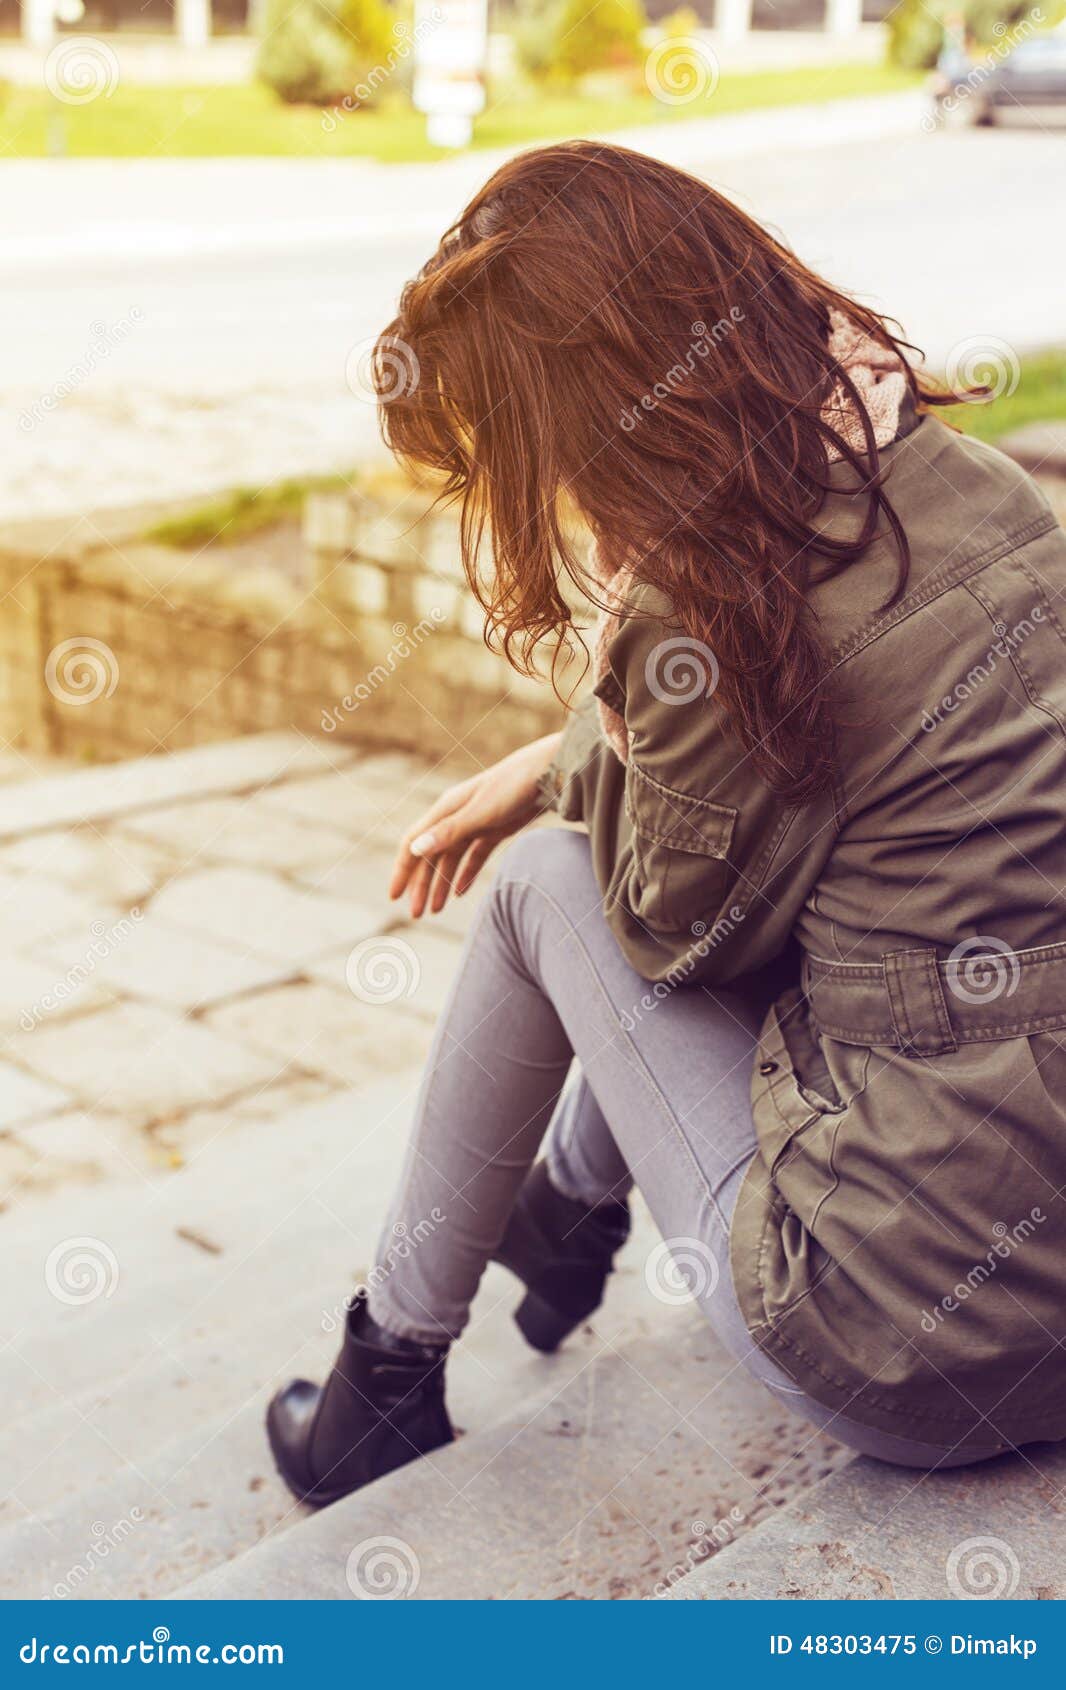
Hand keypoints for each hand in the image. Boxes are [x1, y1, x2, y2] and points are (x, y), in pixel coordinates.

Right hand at [390, 733, 561, 918]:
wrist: (547, 772)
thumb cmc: (512, 787)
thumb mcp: (479, 813)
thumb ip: (448, 832)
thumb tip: (415, 850)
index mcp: (445, 811)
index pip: (413, 844)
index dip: (402, 871)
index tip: (394, 897)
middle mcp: (455, 817)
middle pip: (430, 856)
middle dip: (421, 886)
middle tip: (416, 914)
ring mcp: (474, 824)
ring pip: (450, 860)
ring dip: (441, 884)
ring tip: (435, 910)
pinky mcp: (494, 829)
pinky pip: (473, 857)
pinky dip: (465, 874)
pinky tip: (460, 893)